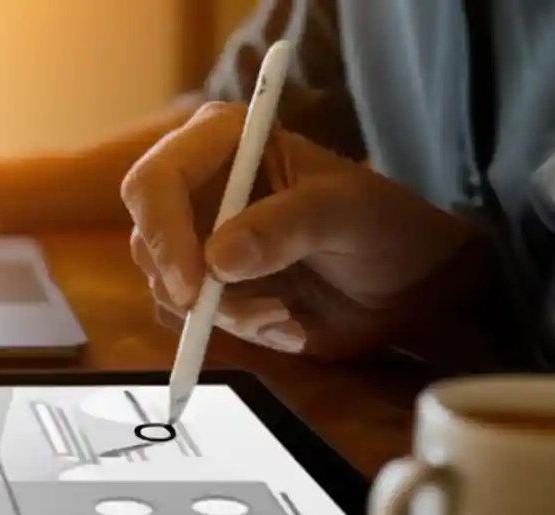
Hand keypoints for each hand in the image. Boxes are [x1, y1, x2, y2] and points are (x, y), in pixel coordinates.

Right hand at [121, 102, 490, 357]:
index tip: (195, 287)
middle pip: (148, 240)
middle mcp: (198, 187)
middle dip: (194, 288)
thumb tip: (218, 260)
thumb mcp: (346, 214)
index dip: (164, 234)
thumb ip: (287, 227)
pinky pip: (191, 320)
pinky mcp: (210, 287)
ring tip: (286, 316)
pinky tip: (285, 324)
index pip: (155, 182)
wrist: (406, 281)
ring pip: (167, 288)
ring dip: (226, 315)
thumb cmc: (382, 226)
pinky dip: (236, 332)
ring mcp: (199, 239)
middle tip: (258, 314)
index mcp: (221, 143)